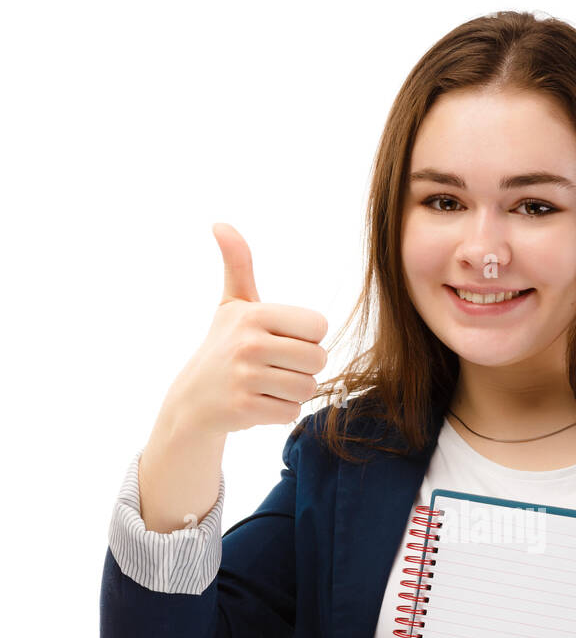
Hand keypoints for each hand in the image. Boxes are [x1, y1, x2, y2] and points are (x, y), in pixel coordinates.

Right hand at [164, 223, 328, 436]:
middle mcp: (248, 344)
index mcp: (254, 314)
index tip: (282, 340)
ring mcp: (244, 378)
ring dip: (293, 391)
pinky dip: (280, 411)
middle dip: (304, 368)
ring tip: (268, 385)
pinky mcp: (243, 409)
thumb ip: (238, 264)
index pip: (319, 326)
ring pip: (307, 388)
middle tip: (277, 366)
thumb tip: (220, 224)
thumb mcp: (232, 304)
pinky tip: (259, 402)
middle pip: (318, 360)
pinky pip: (290, 413)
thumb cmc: (224, 346)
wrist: (194, 398)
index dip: (307, 337)